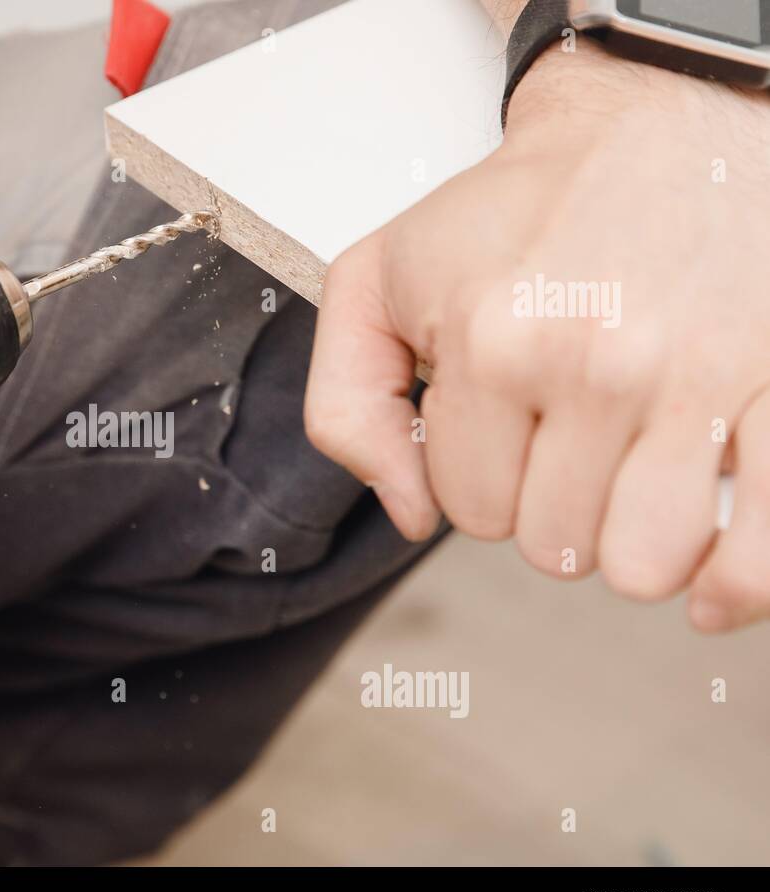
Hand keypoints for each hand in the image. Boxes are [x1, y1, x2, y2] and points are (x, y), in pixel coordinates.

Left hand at [304, 40, 769, 631]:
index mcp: (494, 343)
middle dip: (548, 503)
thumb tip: (409, 515)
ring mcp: (703, 379)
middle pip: (554, 545)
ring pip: (645, 564)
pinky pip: (764, 547)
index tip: (498, 416)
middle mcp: (601, 364)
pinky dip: (737, 582)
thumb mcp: (377, 282)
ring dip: (628, 536)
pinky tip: (708, 580)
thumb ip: (345, 405)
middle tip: (562, 432)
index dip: (478, 473)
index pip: (468, 509)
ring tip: (625, 467)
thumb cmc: (513, 213)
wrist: (652, 126)